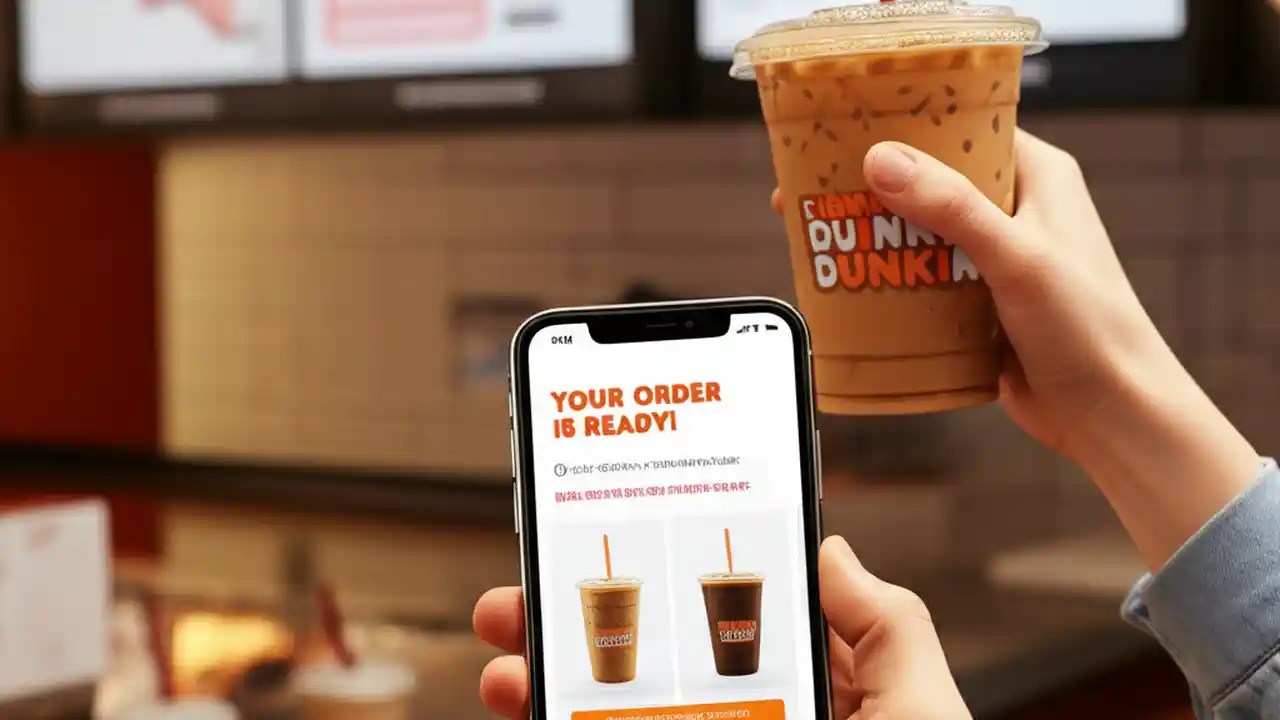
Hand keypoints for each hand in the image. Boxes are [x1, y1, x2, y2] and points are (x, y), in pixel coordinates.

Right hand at [474, 537, 968, 719]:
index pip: (725, 627)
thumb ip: (885, 626)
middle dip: (576, 632)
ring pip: (617, 716)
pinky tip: (527, 711)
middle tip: (517, 604)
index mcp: (809, 695)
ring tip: (506, 668)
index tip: (606, 550)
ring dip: (550, 690)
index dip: (663, 586)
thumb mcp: (921, 705)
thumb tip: (829, 549)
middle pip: (652, 670)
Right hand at [775, 132, 1258, 568]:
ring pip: (919, 233)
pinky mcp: (977, 303)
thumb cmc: (1090, 330)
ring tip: (821, 233)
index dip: (905, 124)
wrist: (1110, 416)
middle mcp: (1016, 210)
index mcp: (1038, 176)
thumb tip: (881, 159)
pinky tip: (850, 284)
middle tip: (815, 187)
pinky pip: (921, 280)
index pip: (961, 126)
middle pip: (929, 180)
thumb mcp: (1018, 259)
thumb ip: (953, 208)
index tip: (847, 128)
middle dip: (874, 186)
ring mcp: (995, 258)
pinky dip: (888, 280)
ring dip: (876, 236)